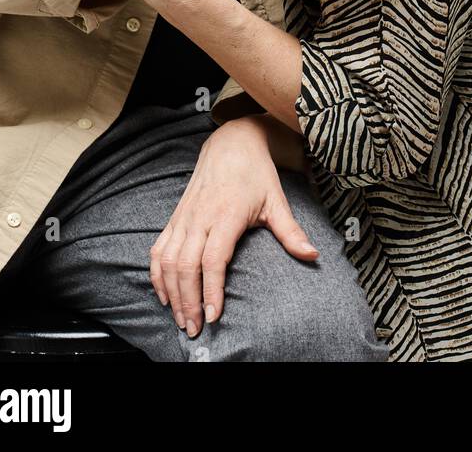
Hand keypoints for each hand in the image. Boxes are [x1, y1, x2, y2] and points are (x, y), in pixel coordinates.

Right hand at [150, 115, 316, 337]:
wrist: (231, 142)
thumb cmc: (256, 173)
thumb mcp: (276, 200)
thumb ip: (291, 232)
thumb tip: (313, 256)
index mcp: (226, 215)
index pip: (212, 260)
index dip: (211, 290)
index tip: (214, 316)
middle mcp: (200, 218)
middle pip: (185, 266)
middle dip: (188, 302)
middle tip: (195, 329)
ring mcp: (184, 218)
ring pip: (168, 261)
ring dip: (172, 294)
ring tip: (181, 319)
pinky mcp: (175, 217)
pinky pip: (158, 250)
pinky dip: (157, 275)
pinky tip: (164, 295)